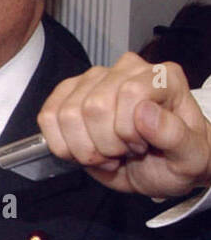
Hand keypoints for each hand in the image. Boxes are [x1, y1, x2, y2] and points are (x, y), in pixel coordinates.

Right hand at [37, 52, 210, 198]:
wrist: (160, 169)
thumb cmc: (177, 159)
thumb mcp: (192, 157)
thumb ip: (175, 135)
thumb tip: (145, 113)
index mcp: (162, 78)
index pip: (130, 92)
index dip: (128, 130)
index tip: (141, 146)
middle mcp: (126, 70)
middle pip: (94, 105)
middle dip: (105, 144)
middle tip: (123, 152)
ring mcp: (93, 80)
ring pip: (68, 114)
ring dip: (84, 147)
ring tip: (106, 152)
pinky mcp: (68, 94)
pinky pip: (47, 117)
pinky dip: (62, 145)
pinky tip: (85, 149)